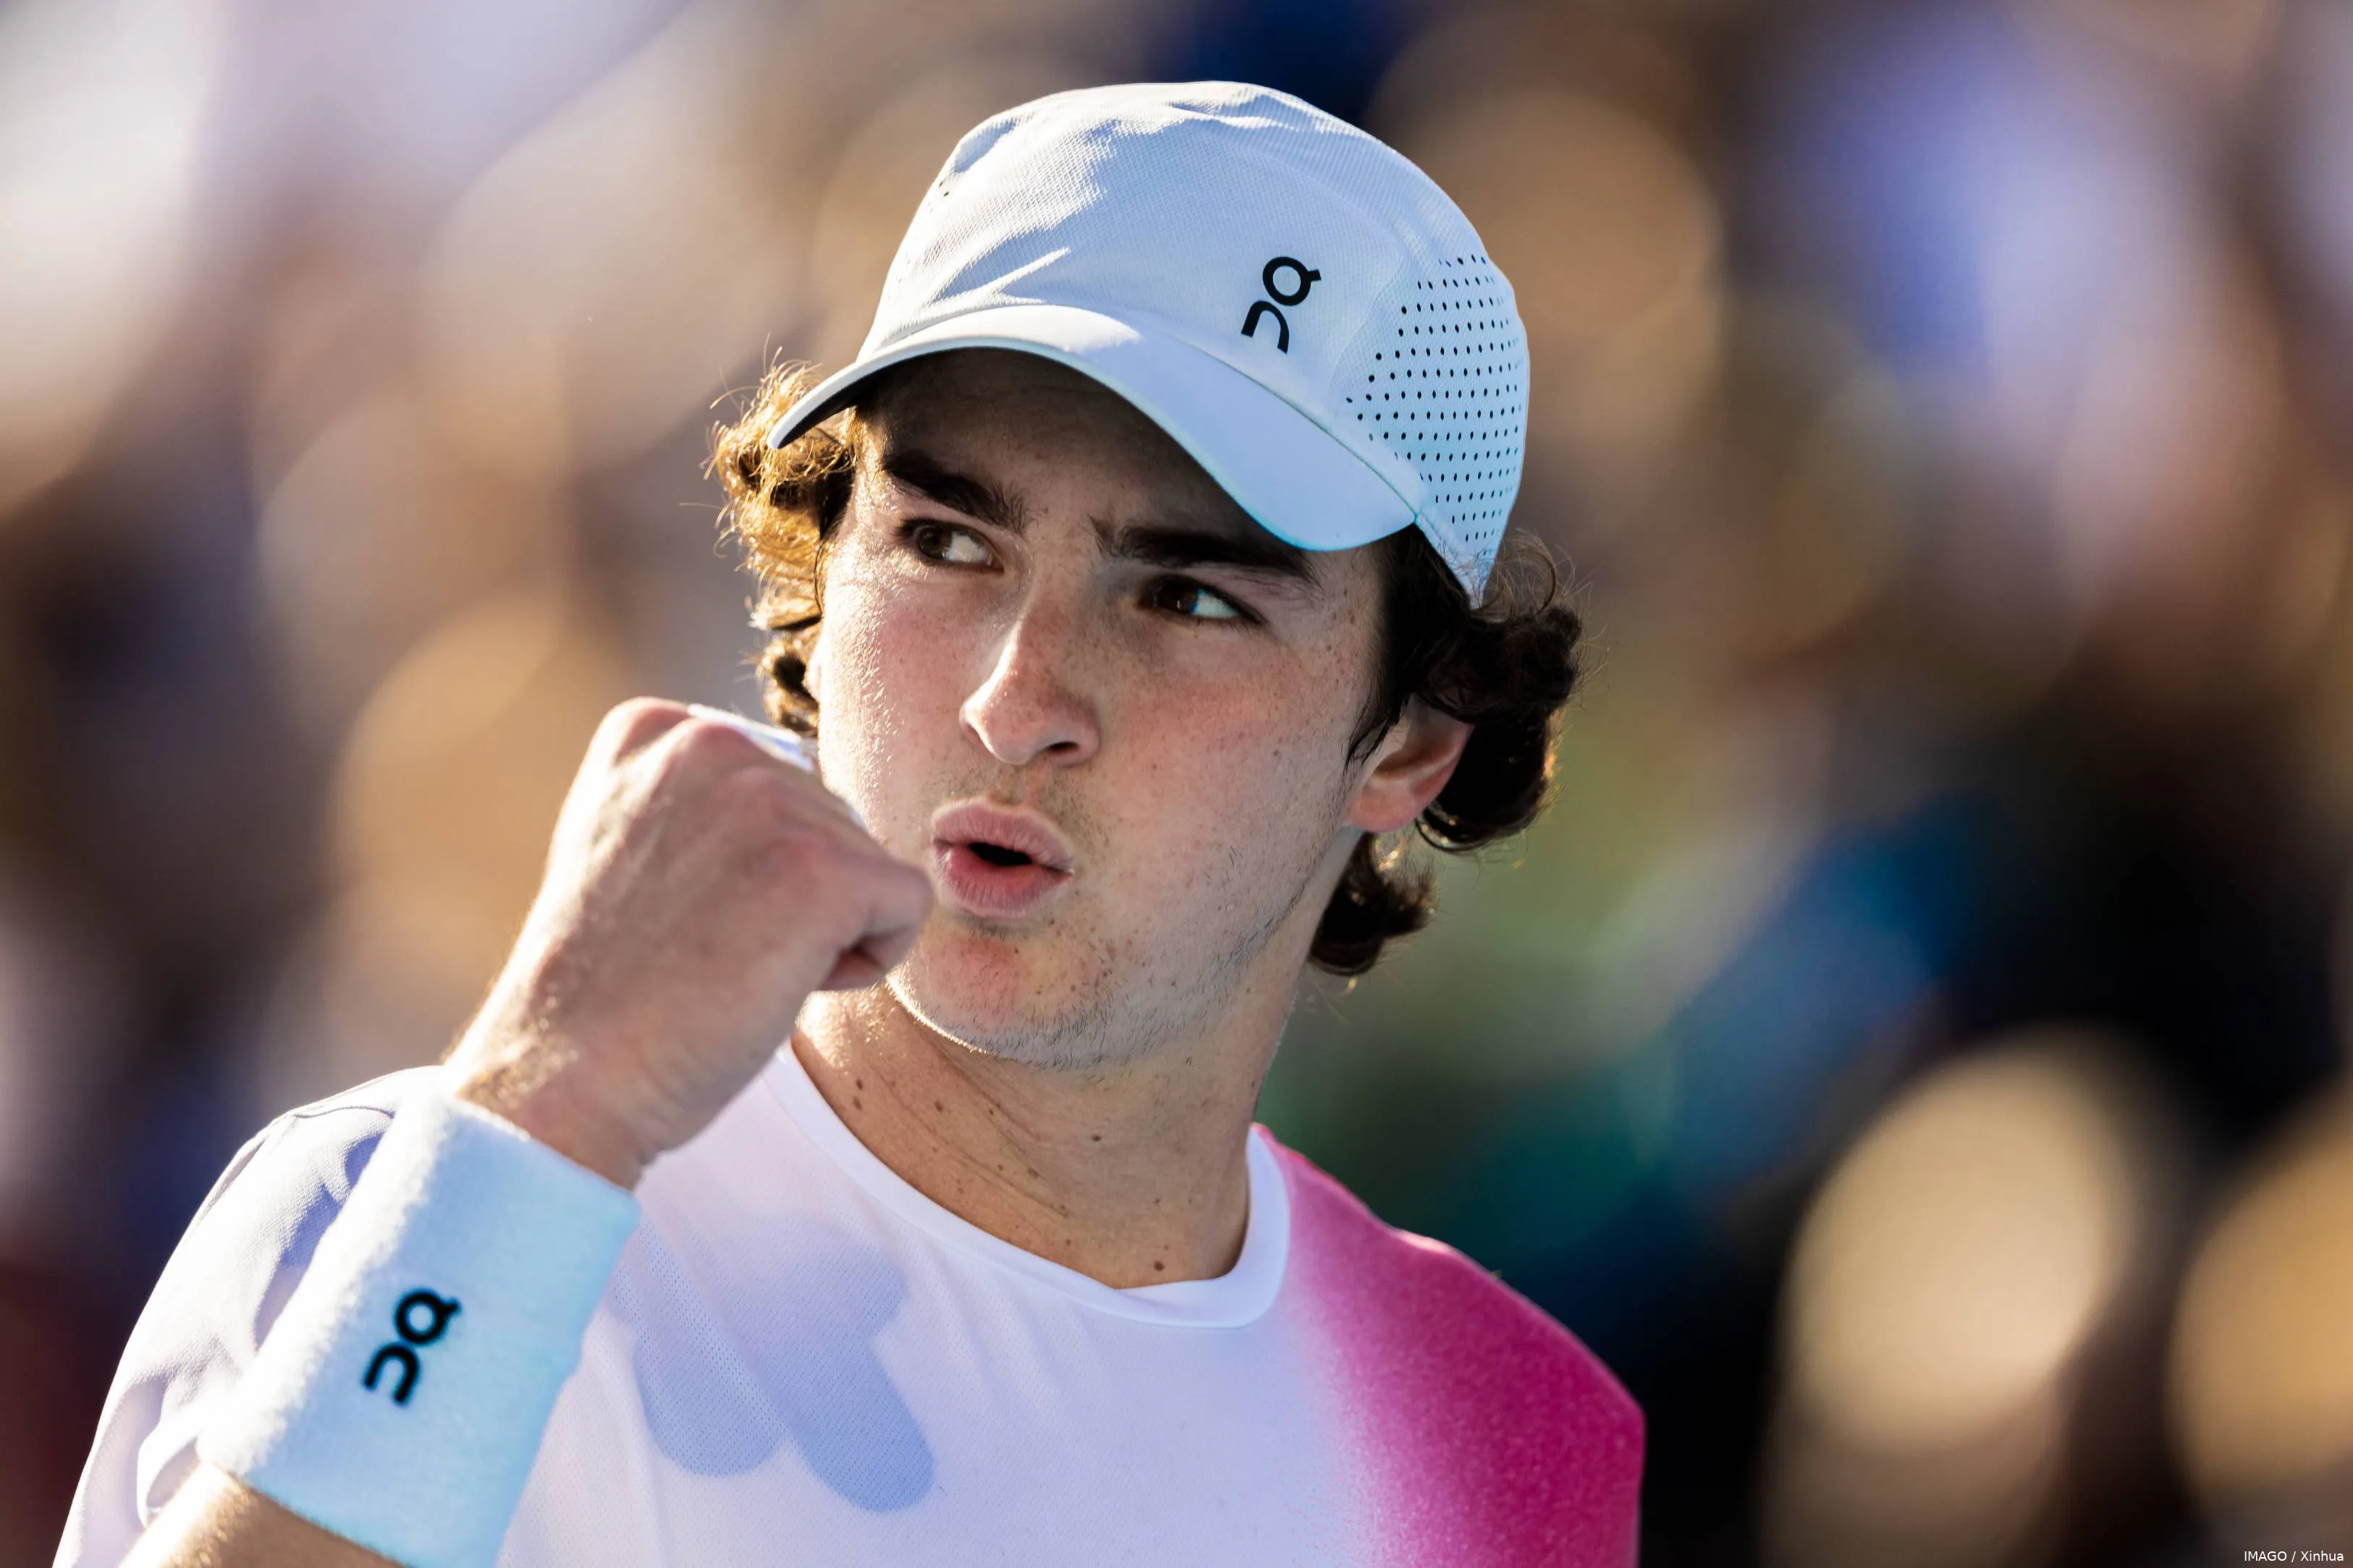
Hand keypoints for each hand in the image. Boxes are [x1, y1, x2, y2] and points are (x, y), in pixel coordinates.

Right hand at [439, 699, 932, 1186]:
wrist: (566, 1078)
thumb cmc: (607, 989)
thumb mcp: (630, 846)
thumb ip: (702, 800)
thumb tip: (800, 793)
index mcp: (658, 728)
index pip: (781, 781)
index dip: (750, 867)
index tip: (676, 913)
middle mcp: (712, 742)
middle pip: (832, 819)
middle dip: (794, 899)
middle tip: (703, 952)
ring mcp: (768, 800)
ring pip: (870, 865)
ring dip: (823, 935)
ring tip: (728, 970)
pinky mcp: (823, 869)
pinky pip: (909, 905)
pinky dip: (868, 962)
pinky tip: (782, 986)